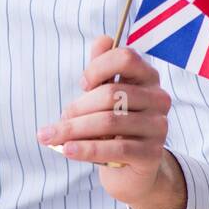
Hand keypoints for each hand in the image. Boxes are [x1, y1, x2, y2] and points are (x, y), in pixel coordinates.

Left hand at [38, 35, 185, 208]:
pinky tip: (67, 150)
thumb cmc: (113, 125)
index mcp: (147, 78)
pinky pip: (116, 148)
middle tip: (59, 119)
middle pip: (111, 94)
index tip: (82, 84)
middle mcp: (158, 99)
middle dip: (77, 107)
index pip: (126, 58)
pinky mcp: (152, 153)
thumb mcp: (104, 96)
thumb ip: (102, 70)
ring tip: (50, 137)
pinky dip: (87, 149)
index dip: (98, 67)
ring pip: (110, 121)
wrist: (130, 169)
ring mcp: (158, 127)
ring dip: (74, 129)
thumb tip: (104, 39)